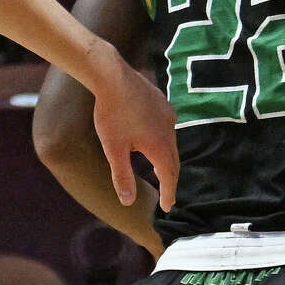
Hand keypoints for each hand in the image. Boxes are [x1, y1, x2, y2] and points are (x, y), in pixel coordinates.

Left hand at [92, 59, 179, 211]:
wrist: (114, 77)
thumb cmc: (112, 114)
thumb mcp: (113, 149)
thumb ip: (122, 176)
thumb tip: (128, 202)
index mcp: (159, 146)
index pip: (168, 176)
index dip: (168, 193)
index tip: (167, 207)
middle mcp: (170, 132)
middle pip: (173, 161)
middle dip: (170, 179)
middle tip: (167, 194)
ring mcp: (168, 116)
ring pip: (171, 143)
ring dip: (166, 159)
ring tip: (158, 169)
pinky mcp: (163, 104)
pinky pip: (167, 128)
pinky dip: (163, 141)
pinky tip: (152, 138)